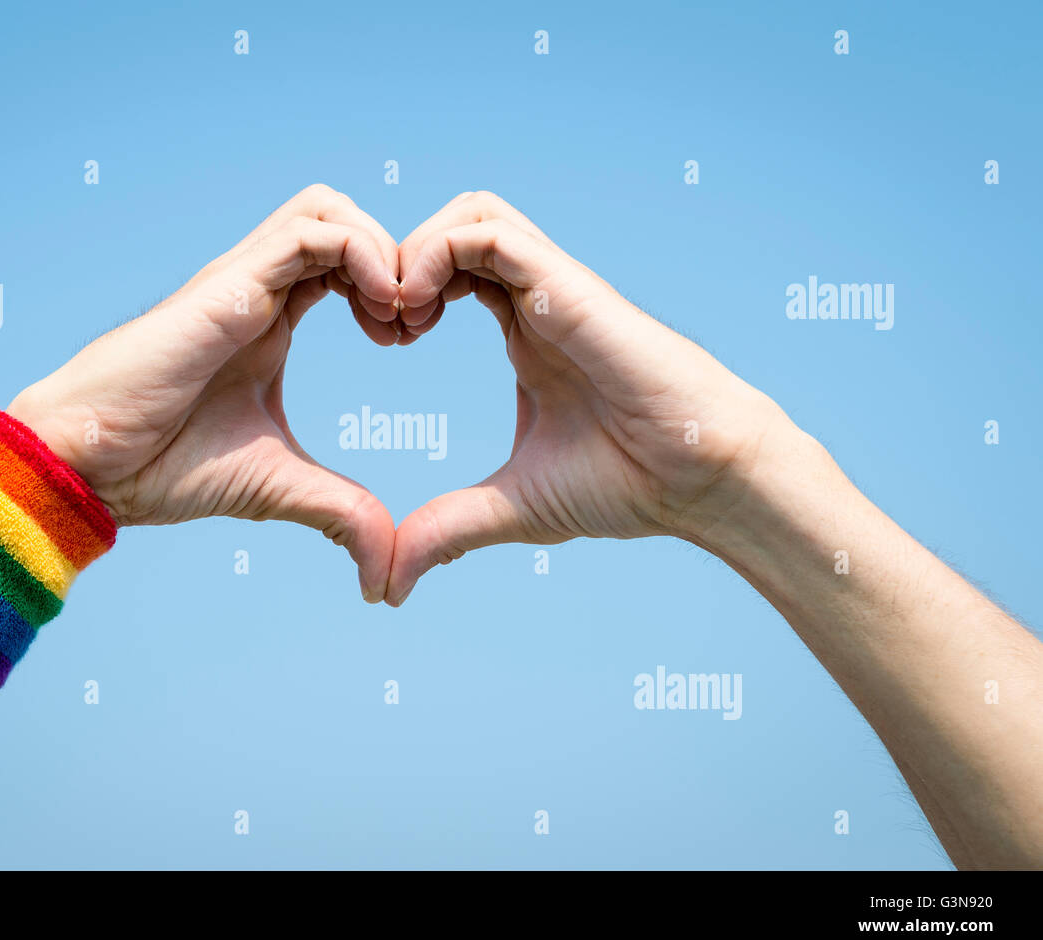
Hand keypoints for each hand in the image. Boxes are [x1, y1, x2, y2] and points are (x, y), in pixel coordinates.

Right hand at [7, 185, 402, 601]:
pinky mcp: (228, 286)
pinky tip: (378, 311)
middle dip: (394, 257)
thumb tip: (385, 573)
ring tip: (396, 314)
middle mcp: (257, 288)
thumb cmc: (164, 467)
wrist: (87, 465)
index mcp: (270, 317)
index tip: (410, 338)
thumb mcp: (278, 486)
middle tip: (414, 323)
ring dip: (380, 248)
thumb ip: (339, 513)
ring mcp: (241, 280)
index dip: (390, 286)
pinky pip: (310, 233)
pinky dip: (360, 254)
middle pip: (342, 220)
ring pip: (329, 208)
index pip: (344, 264)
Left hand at [387, 191, 789, 604]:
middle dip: (397, 261)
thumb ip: (448, 529)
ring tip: (398, 315)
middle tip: (380, 326)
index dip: (400, 293)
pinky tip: (418, 310)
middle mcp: (535, 298)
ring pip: (469, 211)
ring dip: (414, 248)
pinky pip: (490, 233)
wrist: (703, 478)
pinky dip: (437, 253)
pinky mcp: (567, 286)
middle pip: (452, 229)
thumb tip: (389, 582)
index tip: (382, 343)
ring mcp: (552, 287)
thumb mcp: (512, 507)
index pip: (449, 273)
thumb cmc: (629, 483)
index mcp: (524, 330)